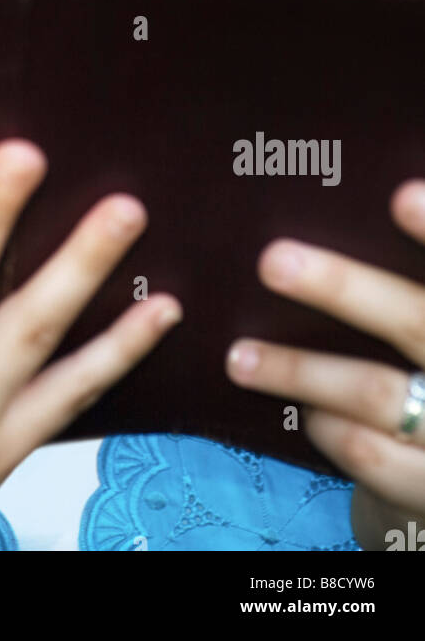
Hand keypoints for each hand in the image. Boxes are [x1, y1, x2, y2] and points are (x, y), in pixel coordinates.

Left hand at [224, 178, 424, 549]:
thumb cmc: (424, 370)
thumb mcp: (420, 316)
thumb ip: (401, 278)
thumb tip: (367, 194)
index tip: (399, 195)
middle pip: (415, 320)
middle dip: (343, 288)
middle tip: (272, 261)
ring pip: (376, 391)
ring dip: (300, 371)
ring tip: (240, 357)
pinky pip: (366, 451)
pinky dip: (326, 426)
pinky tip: (305, 413)